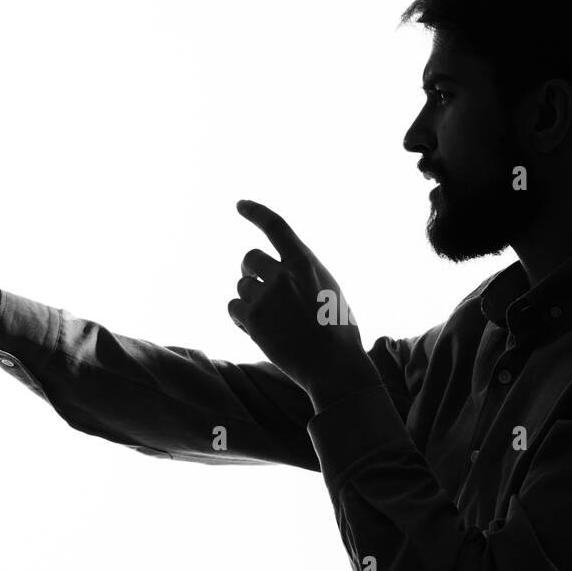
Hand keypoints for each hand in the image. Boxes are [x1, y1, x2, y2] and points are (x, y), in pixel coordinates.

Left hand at [228, 199, 376, 395]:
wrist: (333, 365)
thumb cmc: (337, 330)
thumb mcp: (328, 288)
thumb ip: (303, 273)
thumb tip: (281, 268)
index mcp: (305, 263)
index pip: (276, 227)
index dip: (256, 212)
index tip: (240, 205)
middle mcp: (283, 274)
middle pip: (250, 258)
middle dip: (252, 271)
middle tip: (263, 290)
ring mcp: (265, 296)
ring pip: (242, 286)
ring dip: (251, 300)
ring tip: (273, 321)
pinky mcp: (252, 320)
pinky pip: (234, 308)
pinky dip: (241, 318)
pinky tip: (260, 331)